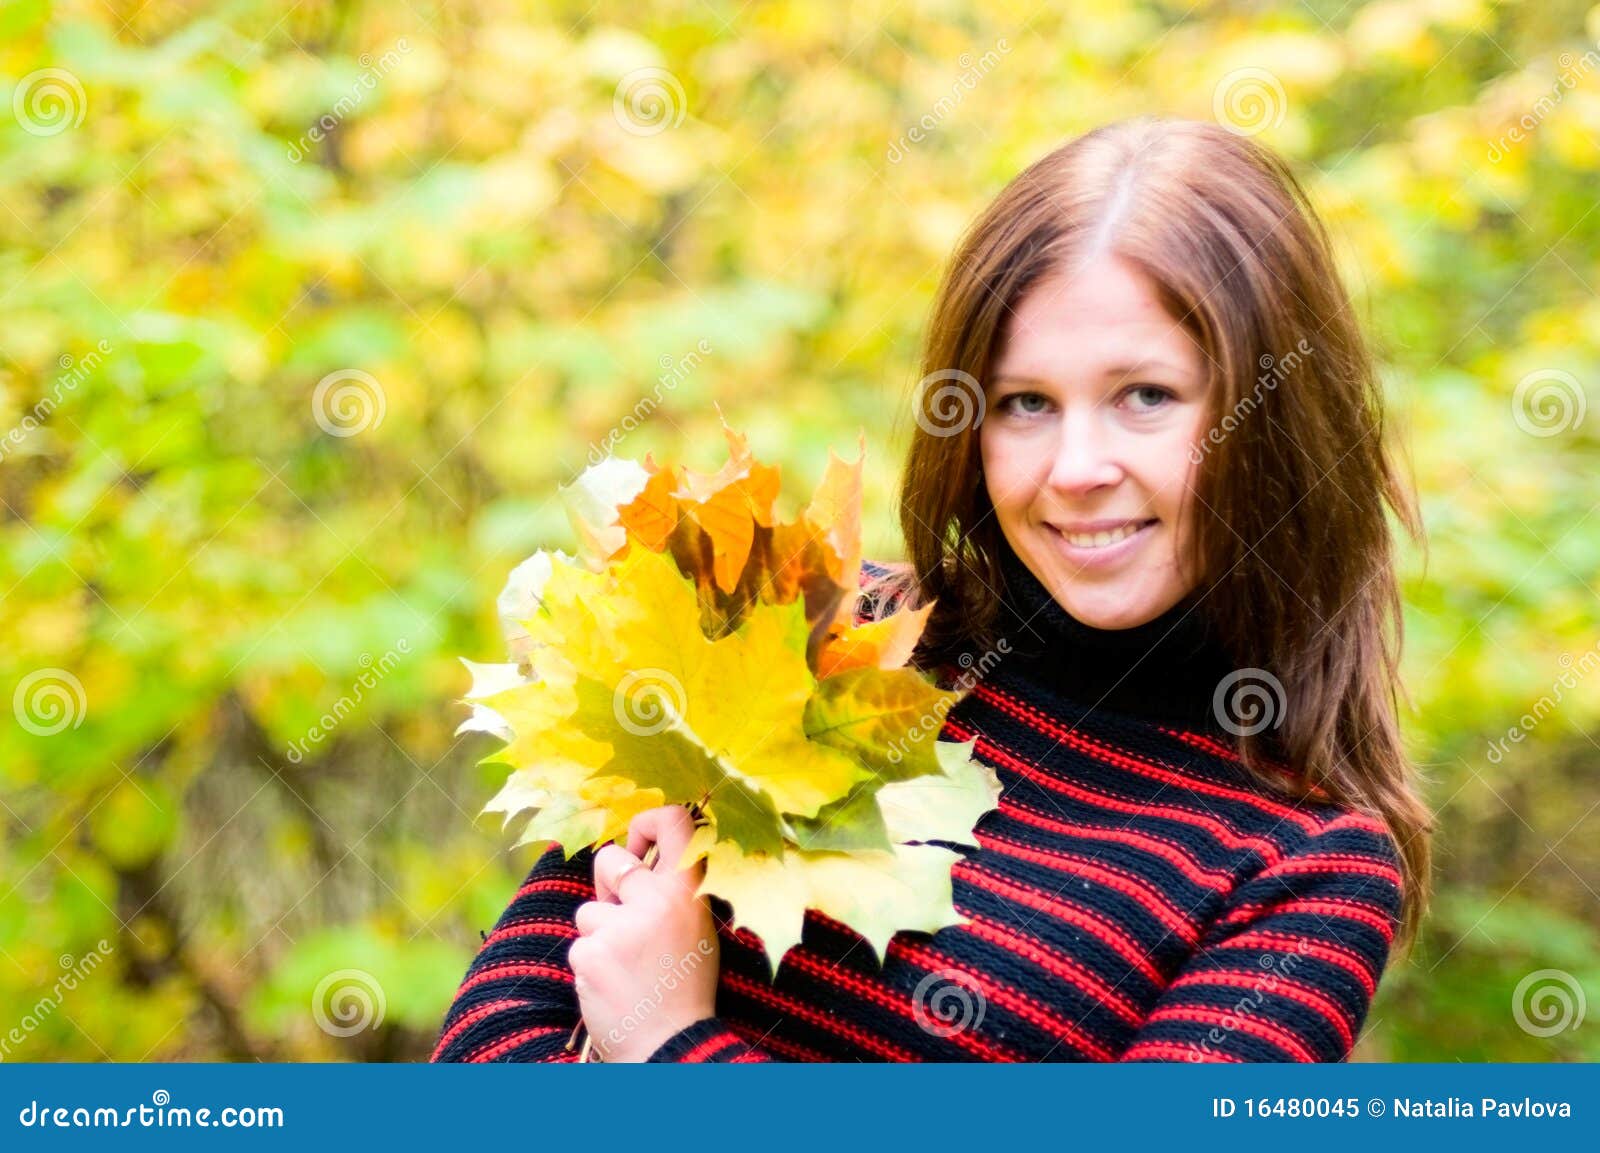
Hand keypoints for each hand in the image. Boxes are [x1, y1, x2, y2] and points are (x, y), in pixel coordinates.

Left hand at [570, 804, 719, 1061]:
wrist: (670, 1046)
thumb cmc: (683, 985)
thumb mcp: (695, 926)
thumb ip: (669, 889)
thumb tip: (630, 856)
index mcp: (690, 890)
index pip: (675, 820)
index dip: (646, 821)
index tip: (637, 846)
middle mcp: (658, 901)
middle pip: (610, 860)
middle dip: (606, 885)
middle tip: (625, 923)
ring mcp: (621, 927)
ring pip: (588, 911)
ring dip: (599, 935)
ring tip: (627, 968)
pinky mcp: (590, 954)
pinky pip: (578, 945)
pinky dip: (590, 965)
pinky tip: (613, 986)